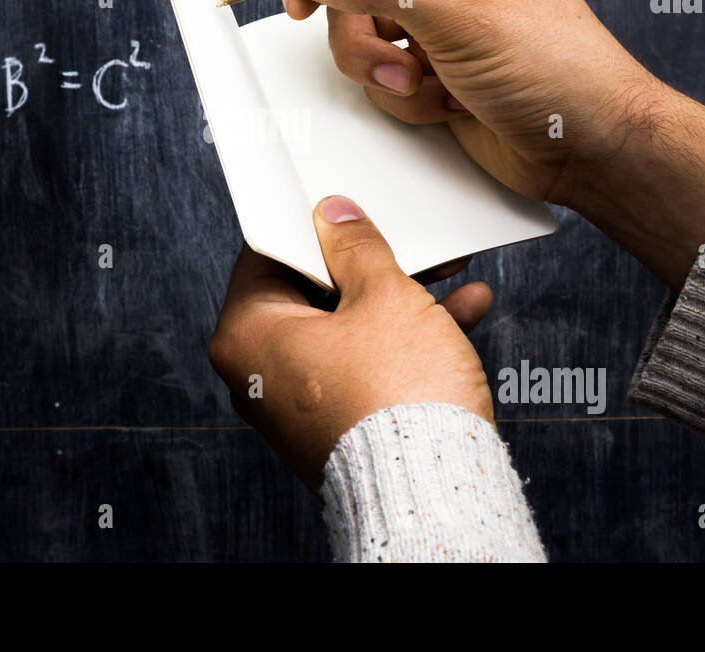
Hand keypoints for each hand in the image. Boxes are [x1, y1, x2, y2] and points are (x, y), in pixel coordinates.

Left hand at [209, 195, 494, 490]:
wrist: (434, 491)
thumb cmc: (396, 399)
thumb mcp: (384, 296)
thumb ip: (357, 247)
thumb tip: (336, 218)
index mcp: (245, 336)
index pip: (264, 256)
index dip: (310, 226)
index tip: (341, 212)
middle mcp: (258, 376)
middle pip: (309, 294)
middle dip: (367, 266)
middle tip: (402, 242)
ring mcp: (296, 406)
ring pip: (346, 330)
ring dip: (399, 301)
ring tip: (445, 276)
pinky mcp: (334, 427)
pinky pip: (364, 366)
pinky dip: (405, 341)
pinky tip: (459, 313)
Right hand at [261, 0, 704, 288]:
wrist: (587, 146)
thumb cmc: (555, 68)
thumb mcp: (458, 14)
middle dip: (348, 10)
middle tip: (314, 17)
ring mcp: (436, 20)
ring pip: (357, 26)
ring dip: (376, 61)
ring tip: (416, 80)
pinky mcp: (429, 67)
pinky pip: (377, 69)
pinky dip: (398, 91)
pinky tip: (439, 101)